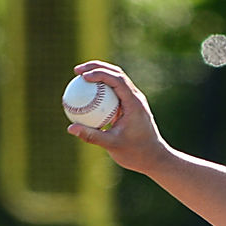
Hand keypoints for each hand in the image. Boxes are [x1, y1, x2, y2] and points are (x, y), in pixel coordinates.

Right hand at [65, 62, 168, 176]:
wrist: (154, 158)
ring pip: (115, 81)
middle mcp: (136, 98)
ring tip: (79, 77)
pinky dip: (101, 90)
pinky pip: (114, 93)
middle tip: (77, 71)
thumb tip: (70, 128)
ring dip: (99, 75)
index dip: (99, 73)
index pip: (117, 80)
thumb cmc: (136, 153)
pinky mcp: (130, 107)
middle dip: (96, 67)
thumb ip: (92, 136)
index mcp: (134, 103)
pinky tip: (86, 95)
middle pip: (116, 73)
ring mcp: (134, 101)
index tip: (83, 77)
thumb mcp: (112, 145)